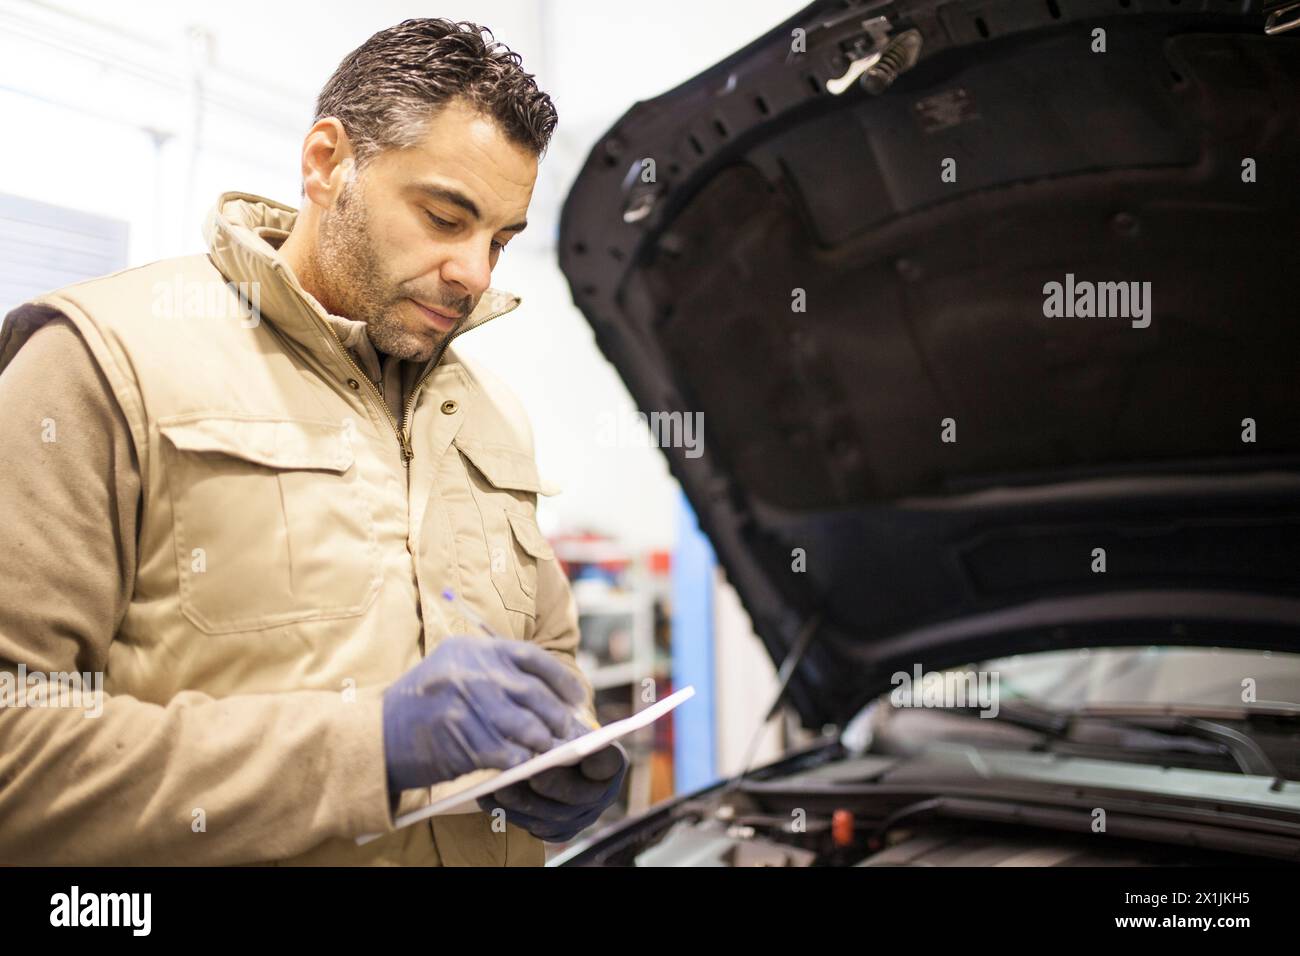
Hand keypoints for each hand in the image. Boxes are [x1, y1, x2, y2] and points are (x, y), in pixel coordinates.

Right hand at [382, 635, 586, 795]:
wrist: (377, 736)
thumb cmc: (424, 708)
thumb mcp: (456, 673)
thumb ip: (498, 677)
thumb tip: (551, 700)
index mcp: (473, 648)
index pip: (530, 656)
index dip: (559, 679)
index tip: (576, 698)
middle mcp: (470, 668)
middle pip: (531, 692)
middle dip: (558, 717)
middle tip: (573, 734)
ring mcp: (462, 699)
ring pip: (521, 723)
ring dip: (543, 742)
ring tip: (554, 753)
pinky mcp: (457, 732)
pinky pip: (501, 749)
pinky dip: (519, 760)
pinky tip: (526, 767)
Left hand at [478, 727, 628, 842]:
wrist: (550, 756)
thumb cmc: (555, 732)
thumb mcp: (561, 721)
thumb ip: (557, 723)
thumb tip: (540, 729)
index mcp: (609, 761)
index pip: (608, 761)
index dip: (596, 758)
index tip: (578, 750)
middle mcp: (602, 794)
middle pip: (580, 795)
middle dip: (553, 784)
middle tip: (530, 774)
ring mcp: (582, 816)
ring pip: (554, 817)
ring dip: (525, 803)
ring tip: (499, 789)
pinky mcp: (560, 831)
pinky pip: (537, 829)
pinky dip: (514, 816)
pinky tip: (492, 802)